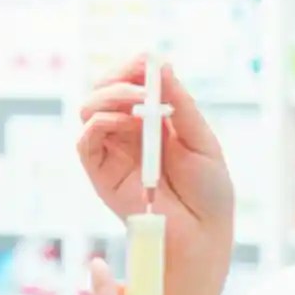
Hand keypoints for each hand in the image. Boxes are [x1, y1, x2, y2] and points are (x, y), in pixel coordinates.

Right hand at [78, 55, 232, 294]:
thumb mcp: (202, 140)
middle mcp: (130, 133)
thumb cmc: (209, 192)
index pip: (132, 82)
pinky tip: (122, 120)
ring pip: (90, 109)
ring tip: (140, 102)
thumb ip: (180, 105)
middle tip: (142, 82)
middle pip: (105, 89)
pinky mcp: (101, 173)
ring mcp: (113, 152)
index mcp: (156, 121)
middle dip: (119, 76)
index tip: (148, 61)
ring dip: (111, 95)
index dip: (134, 68)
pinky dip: (99, 122)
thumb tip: (162, 67)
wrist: (203, 234)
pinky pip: (86, 141)